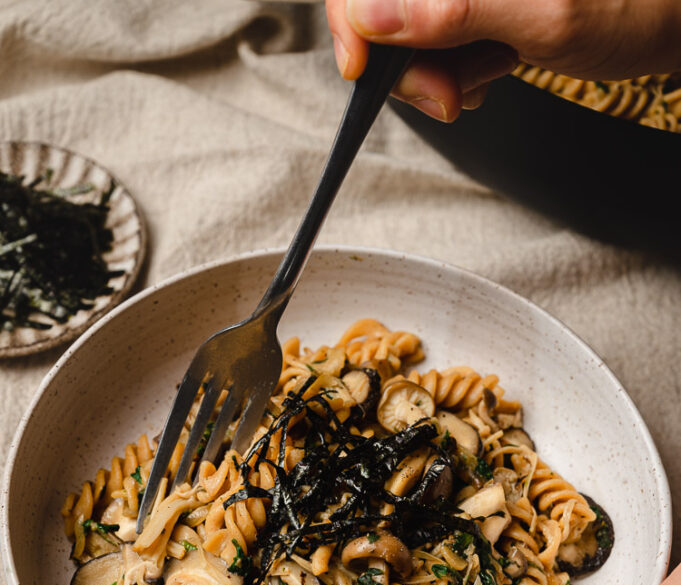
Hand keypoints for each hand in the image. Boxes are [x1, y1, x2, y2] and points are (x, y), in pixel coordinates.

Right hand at [326, 0, 680, 120]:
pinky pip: (437, 35)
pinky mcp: (475, 2)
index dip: (353, 18)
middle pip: (383, 4)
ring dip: (433, 69)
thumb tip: (372, 16)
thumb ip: (452, 11)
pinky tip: (490, 67)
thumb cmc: (636, 2)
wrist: (675, 14)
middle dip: (402, 58)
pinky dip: (454, 66)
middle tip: (446, 94)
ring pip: (407, 26)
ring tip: (486, 75)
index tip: (364, 67)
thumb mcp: (542, 15)